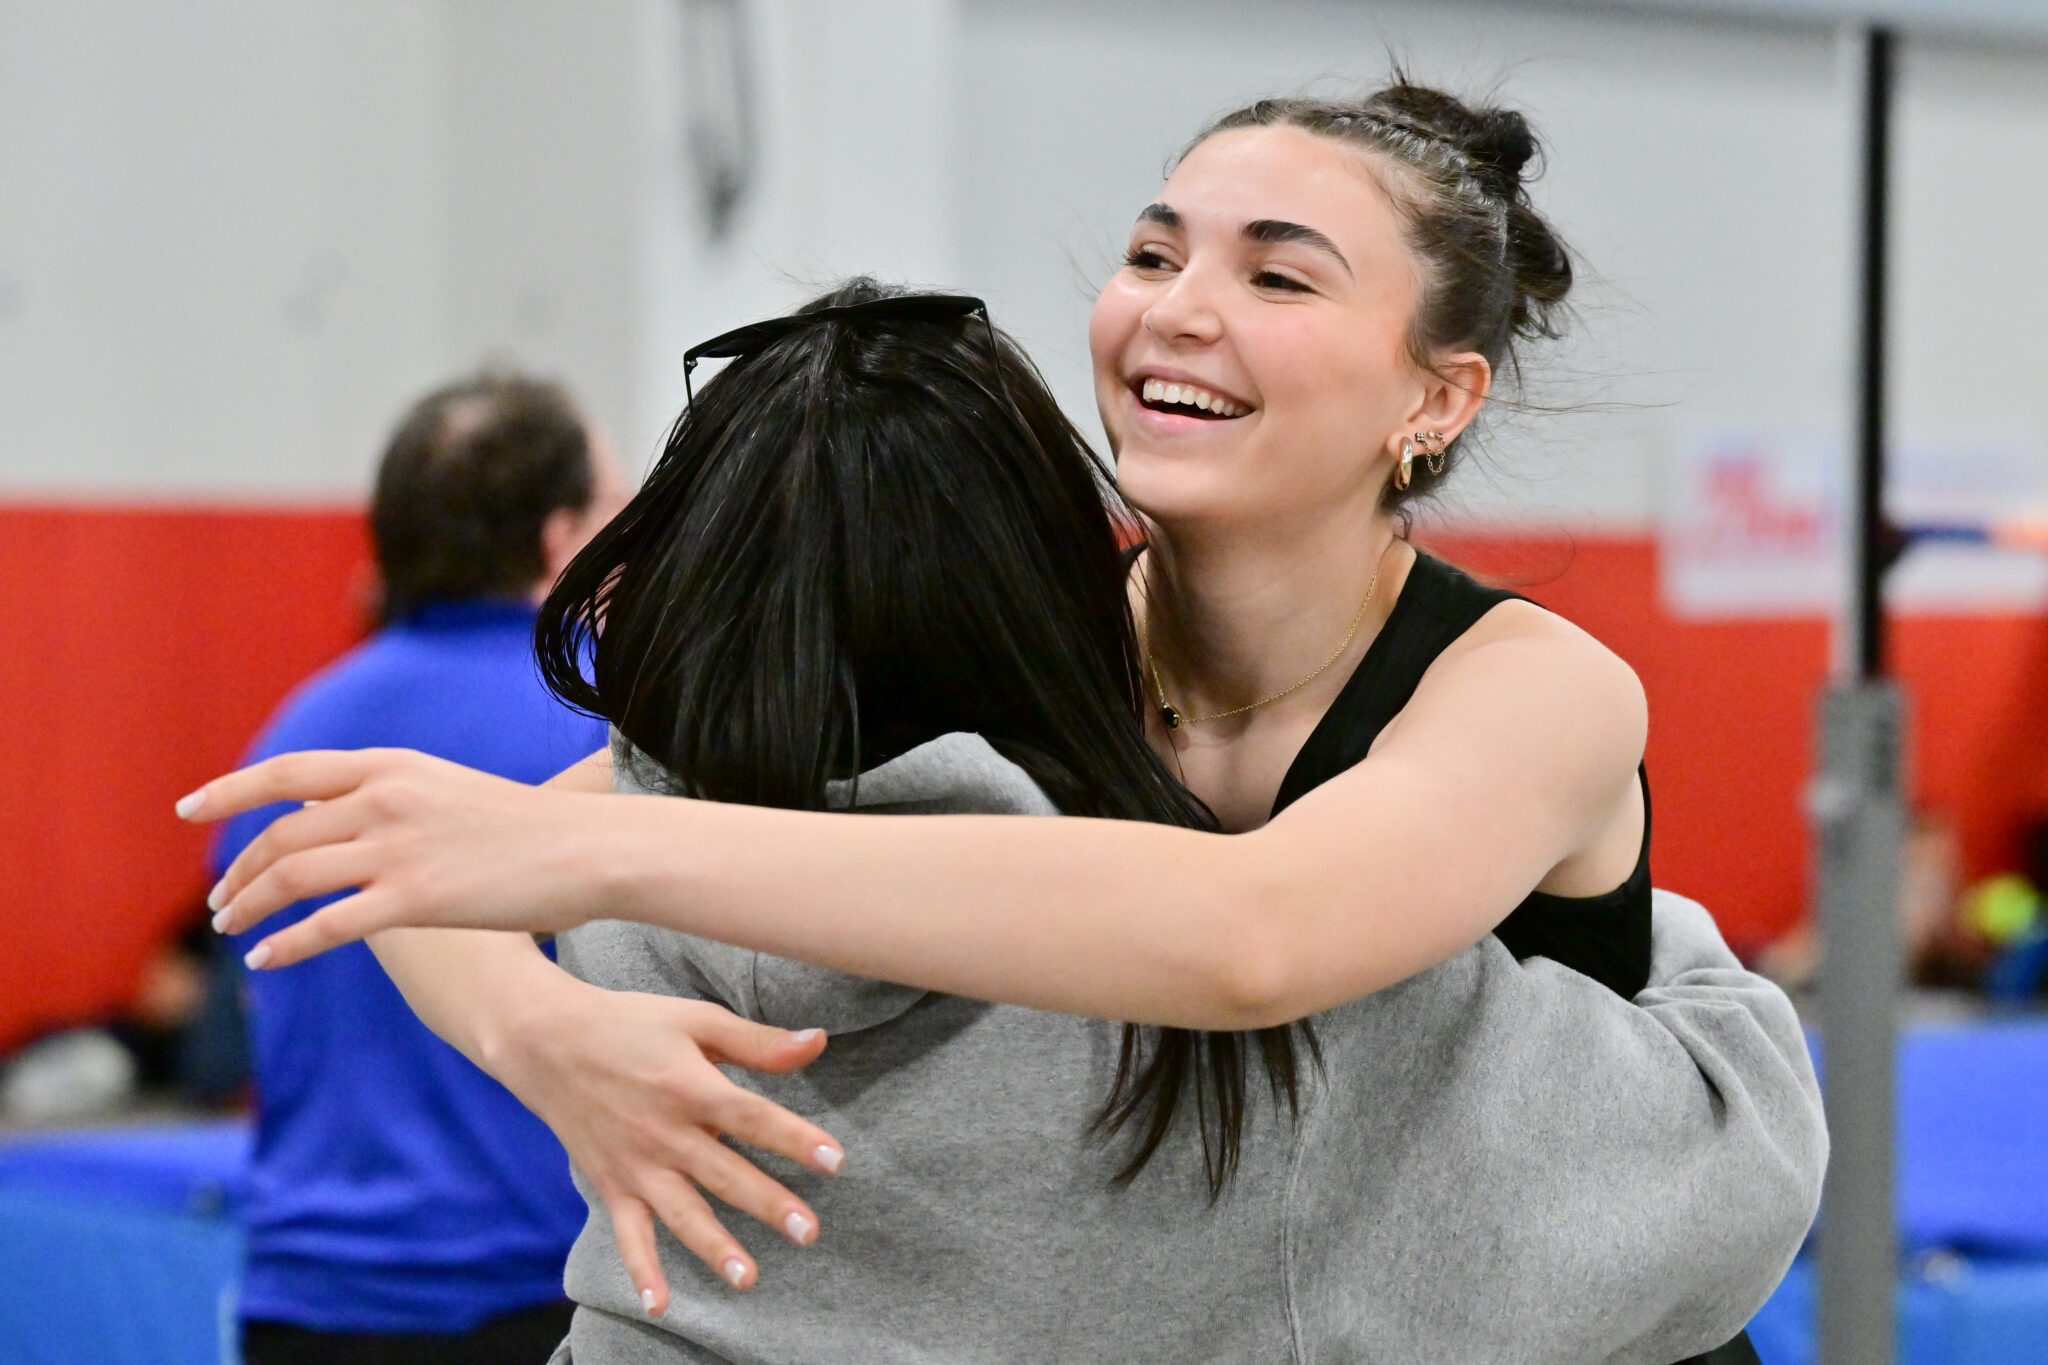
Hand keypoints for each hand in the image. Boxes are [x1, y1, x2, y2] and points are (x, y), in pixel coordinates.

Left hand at [183, 748, 614, 965]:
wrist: (590, 848)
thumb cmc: (532, 826)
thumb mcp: (450, 790)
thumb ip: (397, 798)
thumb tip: (351, 817)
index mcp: (392, 766)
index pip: (287, 774)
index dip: (230, 791)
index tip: (190, 810)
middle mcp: (384, 799)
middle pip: (281, 835)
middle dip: (239, 871)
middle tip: (222, 902)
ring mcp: (397, 849)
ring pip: (292, 878)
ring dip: (250, 906)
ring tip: (233, 929)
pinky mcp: (415, 899)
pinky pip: (327, 926)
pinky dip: (286, 946)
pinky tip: (265, 961)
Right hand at [488, 976, 845, 1307]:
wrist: (546, 1041)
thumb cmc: (630, 1024)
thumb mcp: (695, 1020)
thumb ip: (757, 1042)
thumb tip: (818, 1043)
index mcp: (690, 1087)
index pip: (752, 1118)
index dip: (795, 1139)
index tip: (834, 1161)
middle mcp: (664, 1133)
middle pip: (725, 1174)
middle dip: (768, 1204)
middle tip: (808, 1232)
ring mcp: (636, 1165)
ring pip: (683, 1213)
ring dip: (715, 1248)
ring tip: (749, 1278)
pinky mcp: (611, 1185)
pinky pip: (629, 1235)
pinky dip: (642, 1271)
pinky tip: (661, 1305)